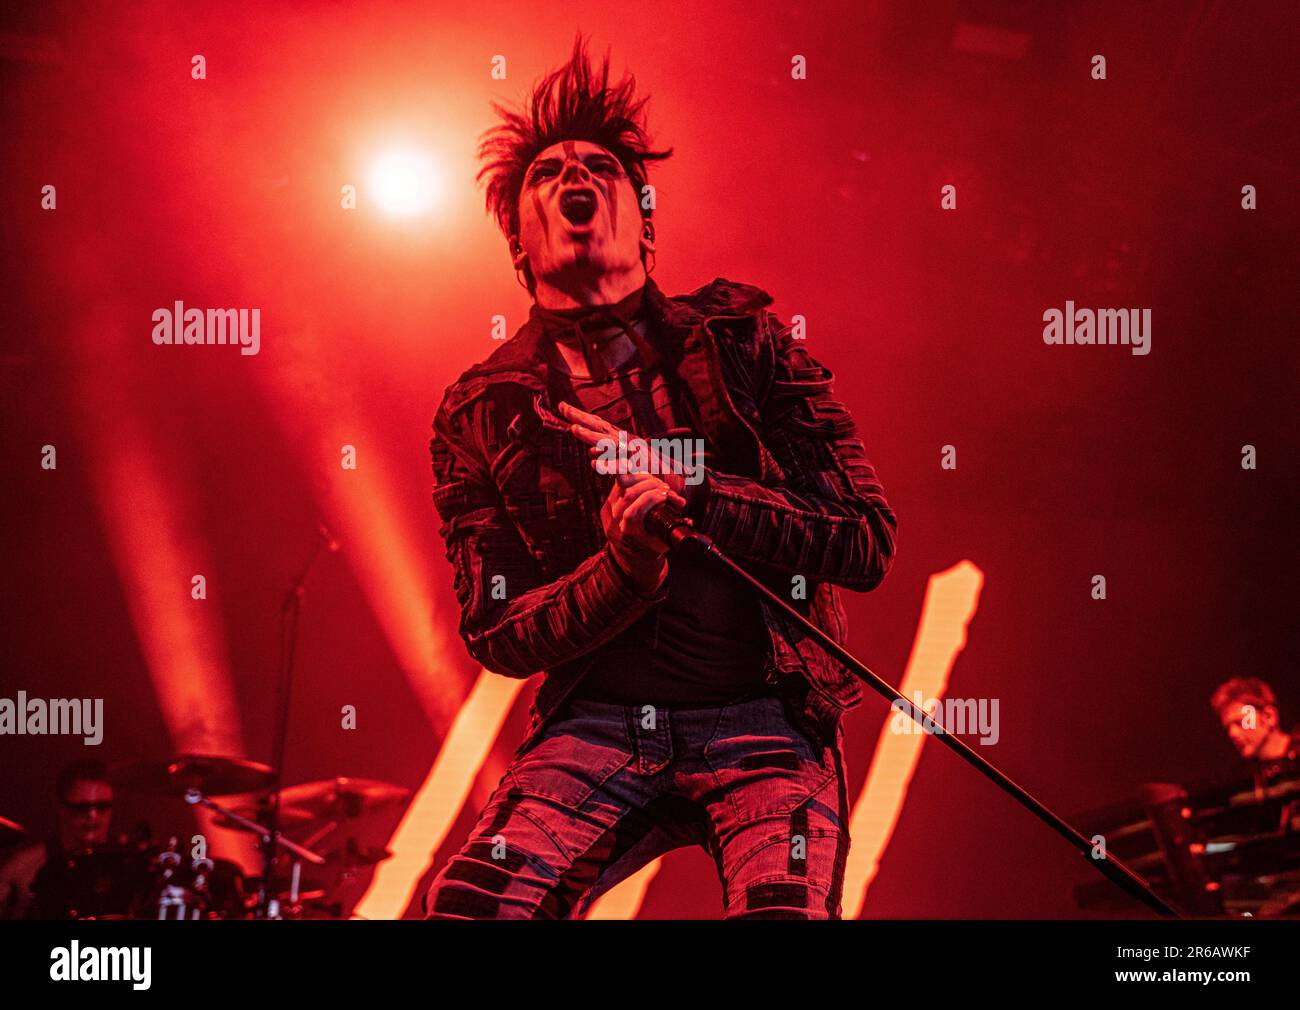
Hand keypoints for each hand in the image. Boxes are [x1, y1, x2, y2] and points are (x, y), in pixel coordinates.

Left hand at [556, 401, 691, 501]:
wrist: (674, 482)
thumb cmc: (649, 470)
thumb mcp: (625, 460)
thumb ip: (609, 456)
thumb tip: (591, 454)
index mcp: (622, 439)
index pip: (598, 424)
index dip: (580, 416)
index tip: (562, 407)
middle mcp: (626, 441)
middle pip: (599, 426)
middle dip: (580, 417)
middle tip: (561, 407)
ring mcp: (633, 451)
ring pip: (609, 441)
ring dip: (592, 436)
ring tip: (574, 429)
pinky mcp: (640, 466)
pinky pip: (622, 465)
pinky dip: (609, 464)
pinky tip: (595, 464)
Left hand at [598, 475, 680, 593]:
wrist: (631, 548)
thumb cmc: (651, 544)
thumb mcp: (664, 542)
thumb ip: (676, 532)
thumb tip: (688, 521)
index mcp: (628, 531)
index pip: (633, 512)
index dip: (650, 500)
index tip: (666, 496)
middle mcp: (617, 518)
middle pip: (629, 494)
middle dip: (651, 487)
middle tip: (667, 489)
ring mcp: (611, 506)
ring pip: (623, 483)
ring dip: (645, 479)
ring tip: (660, 484)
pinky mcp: (611, 497)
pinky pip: (621, 480)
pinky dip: (637, 476)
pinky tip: (649, 478)